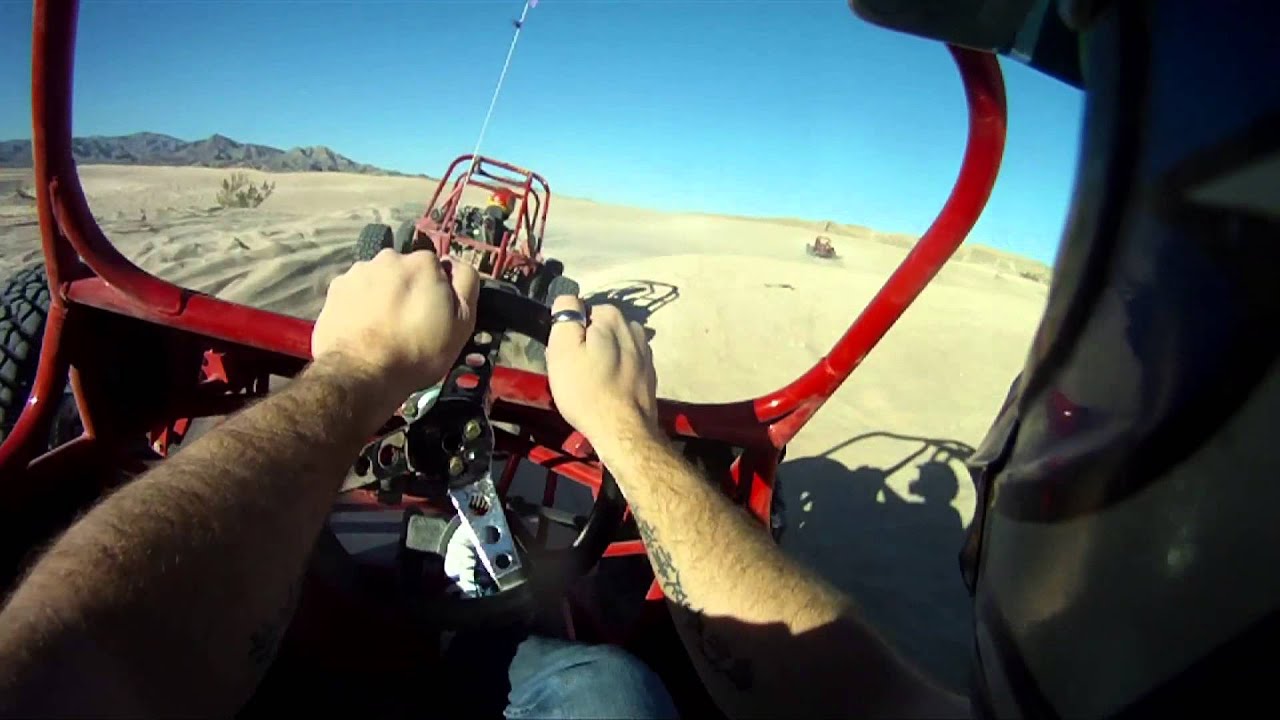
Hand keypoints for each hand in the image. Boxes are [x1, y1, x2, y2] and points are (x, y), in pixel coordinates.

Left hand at [312, 249, 478, 400]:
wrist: (361, 374)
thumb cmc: (417, 352)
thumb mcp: (462, 323)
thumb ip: (466, 284)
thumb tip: (456, 266)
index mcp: (423, 263)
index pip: (436, 268)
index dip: (437, 292)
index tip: (434, 314)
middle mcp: (388, 259)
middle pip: (405, 272)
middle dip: (408, 291)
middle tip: (408, 324)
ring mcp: (358, 272)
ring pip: (378, 281)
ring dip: (383, 297)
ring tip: (384, 330)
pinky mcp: (335, 290)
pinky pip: (355, 294)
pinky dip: (360, 306)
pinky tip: (364, 330)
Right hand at [545, 295, 658, 455]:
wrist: (622, 430)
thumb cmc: (586, 390)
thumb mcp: (562, 348)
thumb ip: (565, 314)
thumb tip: (568, 300)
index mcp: (612, 315)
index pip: (581, 312)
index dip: (570, 334)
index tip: (567, 356)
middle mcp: (634, 327)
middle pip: (598, 330)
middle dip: (587, 346)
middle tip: (576, 373)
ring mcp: (645, 351)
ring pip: (612, 347)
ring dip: (602, 360)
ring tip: (592, 385)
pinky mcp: (649, 373)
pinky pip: (624, 365)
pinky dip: (615, 374)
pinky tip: (608, 392)